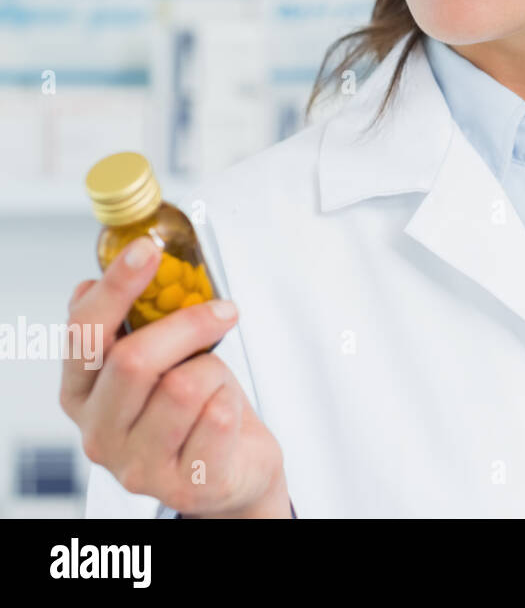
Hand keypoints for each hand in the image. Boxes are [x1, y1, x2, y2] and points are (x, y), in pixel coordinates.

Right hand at [60, 236, 290, 517]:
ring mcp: (137, 466)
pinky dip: (233, 404)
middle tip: (224, 311)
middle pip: (135, 360)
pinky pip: (218, 416)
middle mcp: (99, 433)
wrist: (233, 470)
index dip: (116, 288)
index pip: (85, 334)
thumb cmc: (196, 408)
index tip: (147, 249)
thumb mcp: (160, 362)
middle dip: (188, 325)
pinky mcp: (184, 485)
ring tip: (216, 386)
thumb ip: (132, 324)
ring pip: (184, 386)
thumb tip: (110, 270)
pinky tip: (225, 418)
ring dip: (215, 373)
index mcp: (81, 395)